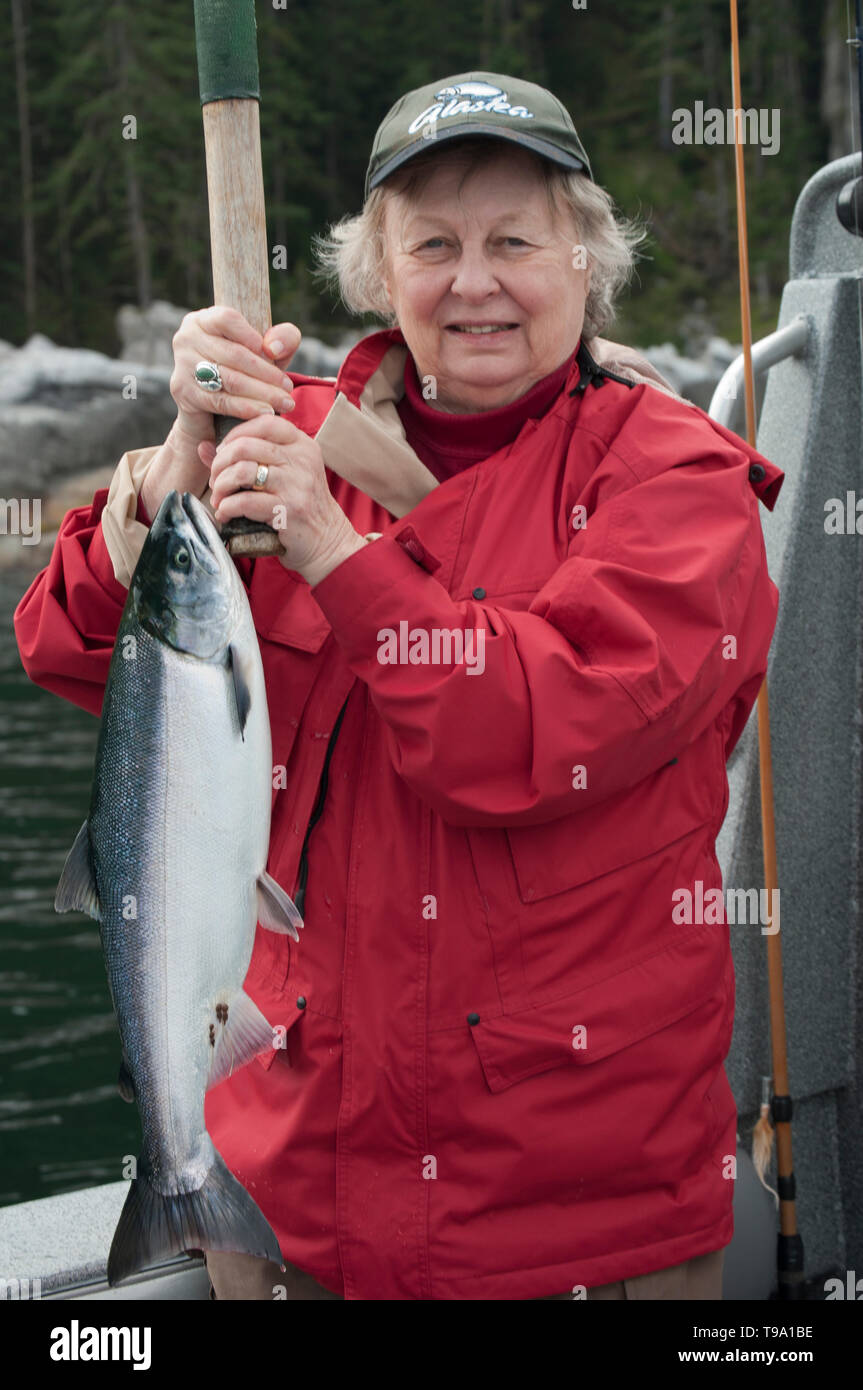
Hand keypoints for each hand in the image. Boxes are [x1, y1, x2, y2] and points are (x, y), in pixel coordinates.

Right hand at [170, 304, 301, 442]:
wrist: (213, 413)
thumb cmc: (245, 373)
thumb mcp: (267, 353)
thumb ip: (282, 339)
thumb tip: (273, 347)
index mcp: (203, 320)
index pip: (228, 319)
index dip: (253, 336)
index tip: (276, 356)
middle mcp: (186, 338)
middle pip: (234, 354)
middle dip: (267, 374)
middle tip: (289, 389)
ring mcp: (181, 365)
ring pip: (229, 378)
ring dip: (262, 393)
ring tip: (285, 402)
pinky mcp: (182, 392)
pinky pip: (220, 400)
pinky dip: (246, 407)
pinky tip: (266, 412)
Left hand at [205, 413, 366, 586]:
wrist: (328, 542)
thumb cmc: (301, 507)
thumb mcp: (283, 475)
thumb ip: (247, 457)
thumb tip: (204, 447)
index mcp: (302, 445)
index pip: (263, 423)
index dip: (234, 435)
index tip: (223, 454)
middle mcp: (302, 460)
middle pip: (245, 446)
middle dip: (220, 464)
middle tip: (216, 480)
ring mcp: (297, 485)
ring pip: (242, 472)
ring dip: (221, 487)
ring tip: (219, 498)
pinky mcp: (288, 510)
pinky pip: (245, 502)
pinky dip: (227, 508)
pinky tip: (225, 514)